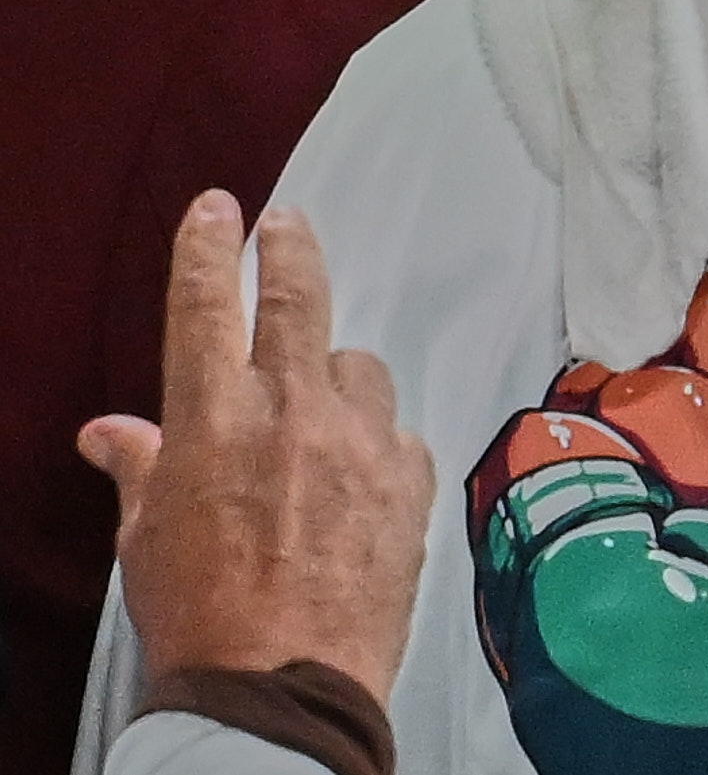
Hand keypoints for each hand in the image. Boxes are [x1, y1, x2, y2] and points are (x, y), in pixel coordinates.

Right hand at [79, 194, 433, 710]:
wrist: (279, 683)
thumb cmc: (202, 614)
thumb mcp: (148, 538)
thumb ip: (144, 467)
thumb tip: (111, 433)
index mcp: (214, 419)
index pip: (205, 306)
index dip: (208, 248)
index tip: (219, 208)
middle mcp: (293, 410)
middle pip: (300, 296)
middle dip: (291, 249)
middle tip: (288, 226)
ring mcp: (361, 439)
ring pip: (359, 369)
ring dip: (338, 382)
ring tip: (319, 423)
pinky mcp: (412, 475)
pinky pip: (397, 435)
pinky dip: (377, 447)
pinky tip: (358, 484)